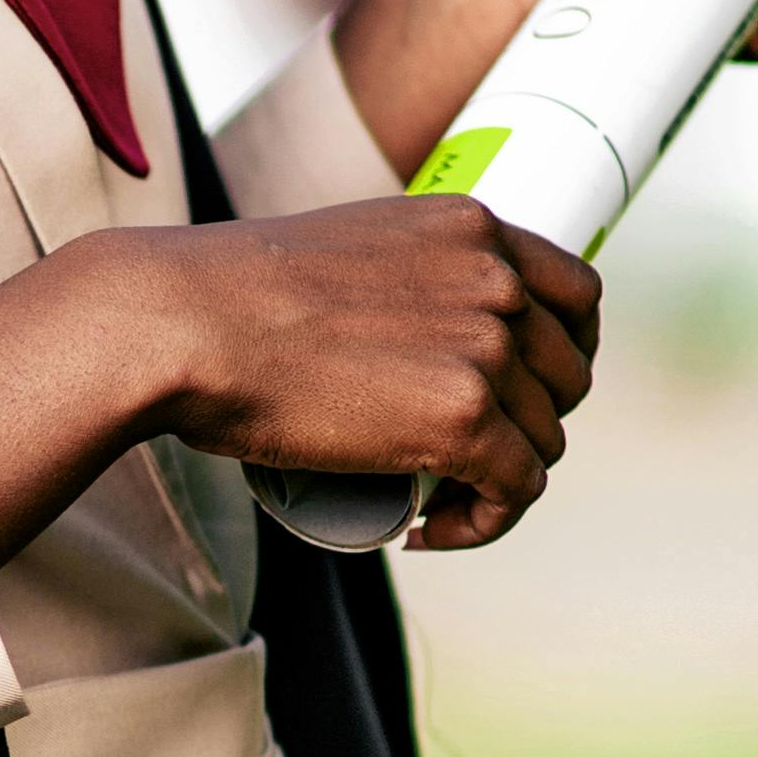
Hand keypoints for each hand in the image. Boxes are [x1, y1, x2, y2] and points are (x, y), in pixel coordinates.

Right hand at [0, 199, 601, 575]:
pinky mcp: (463, 420)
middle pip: (566, 375)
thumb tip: (405, 341)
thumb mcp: (345, 250)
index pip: (578, 295)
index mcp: (472, 227)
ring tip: (433, 500)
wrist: (180, 323)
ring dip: (498, 482)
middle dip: (526, 424)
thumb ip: (400, 277)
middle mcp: (496, 280)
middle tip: (457, 455)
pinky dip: (483, 522)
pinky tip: (431, 529)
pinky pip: (516, 490)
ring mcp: (487, 349)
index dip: (561, 354)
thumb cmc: (226, 295)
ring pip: (545, 440)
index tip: (517, 393)